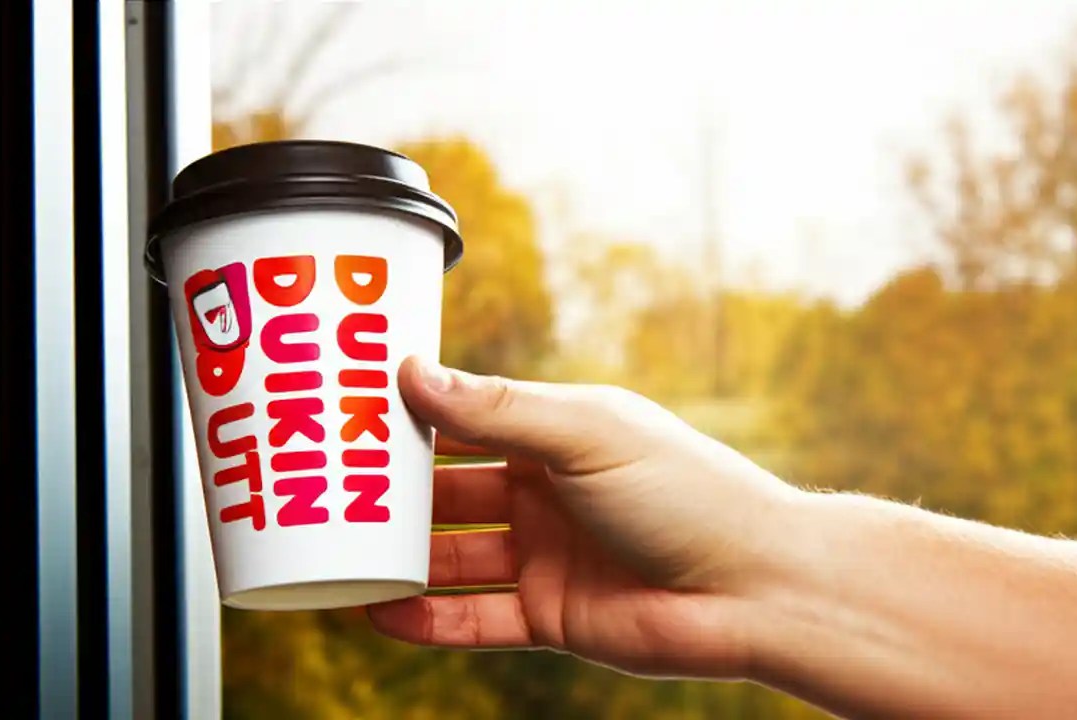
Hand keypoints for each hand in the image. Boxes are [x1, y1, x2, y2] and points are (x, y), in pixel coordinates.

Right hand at [367, 358, 801, 679]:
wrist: (755, 586)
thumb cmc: (687, 491)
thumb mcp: (587, 432)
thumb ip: (499, 410)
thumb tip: (414, 374)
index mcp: (555, 434)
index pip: (465, 417)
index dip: (410, 413)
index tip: (346, 406)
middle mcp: (544, 492)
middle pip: (448, 489)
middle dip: (390, 489)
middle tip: (320, 484)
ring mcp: (544, 556)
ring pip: (451, 556)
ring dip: (397, 555)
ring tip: (331, 550)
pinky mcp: (550, 615)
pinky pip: (472, 619)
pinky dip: (424, 618)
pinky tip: (376, 609)